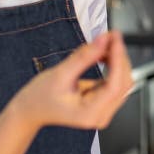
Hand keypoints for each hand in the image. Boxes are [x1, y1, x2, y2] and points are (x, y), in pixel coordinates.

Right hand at [11, 31, 133, 131]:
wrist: (30, 110)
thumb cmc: (39, 97)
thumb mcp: (60, 74)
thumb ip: (84, 57)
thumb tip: (103, 40)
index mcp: (90, 113)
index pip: (115, 85)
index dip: (118, 59)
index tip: (115, 39)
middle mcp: (100, 116)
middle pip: (123, 83)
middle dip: (119, 57)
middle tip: (110, 36)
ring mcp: (103, 111)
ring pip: (122, 81)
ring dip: (116, 60)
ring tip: (105, 43)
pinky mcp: (103, 103)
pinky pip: (115, 82)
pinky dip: (112, 66)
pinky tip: (103, 54)